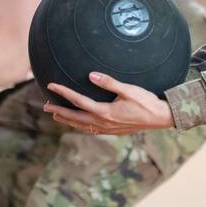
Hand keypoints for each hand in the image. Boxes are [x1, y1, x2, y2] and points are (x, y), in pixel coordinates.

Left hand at [43, 72, 174, 134]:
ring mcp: (108, 129)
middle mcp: (103, 123)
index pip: (78, 101)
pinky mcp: (113, 131)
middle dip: (59, 111)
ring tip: (56, 115)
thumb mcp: (128, 89)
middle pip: (75, 117)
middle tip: (45, 106)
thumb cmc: (146, 101)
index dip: (63, 93)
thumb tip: (90, 75)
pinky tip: (79, 124)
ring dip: (67, 120)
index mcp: (104, 112)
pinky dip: (80, 126)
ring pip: (81, 126)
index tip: (51, 86)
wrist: (160, 118)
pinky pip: (91, 130)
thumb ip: (109, 82)